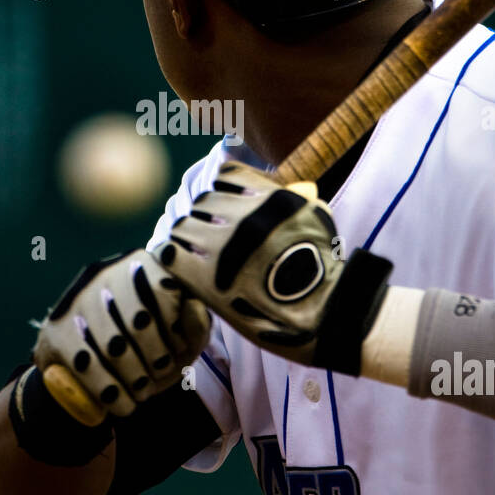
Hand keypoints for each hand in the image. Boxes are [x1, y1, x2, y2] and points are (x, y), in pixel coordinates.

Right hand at [34, 250, 210, 423]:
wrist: (92, 366)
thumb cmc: (149, 348)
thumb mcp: (181, 339)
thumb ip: (197, 325)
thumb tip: (194, 308)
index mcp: (143, 265)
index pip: (165, 290)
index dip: (175, 329)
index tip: (177, 351)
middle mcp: (107, 272)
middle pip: (139, 320)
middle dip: (155, 358)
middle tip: (158, 377)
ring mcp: (78, 299)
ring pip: (113, 345)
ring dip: (134, 378)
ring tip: (141, 392)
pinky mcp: (56, 330)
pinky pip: (85, 364)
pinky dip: (108, 390)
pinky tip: (119, 402)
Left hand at [151, 161, 391, 374]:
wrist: (322, 318)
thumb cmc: (323, 270)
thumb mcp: (319, 223)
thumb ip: (302, 200)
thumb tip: (302, 185)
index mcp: (273, 200)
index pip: (225, 176)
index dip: (223, 192)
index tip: (226, 209)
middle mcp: (247, 219)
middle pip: (202, 202)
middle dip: (206, 217)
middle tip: (211, 238)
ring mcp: (225, 249)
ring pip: (183, 226)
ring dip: (188, 238)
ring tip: (198, 254)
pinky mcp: (207, 279)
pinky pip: (171, 254)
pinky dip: (173, 257)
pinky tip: (182, 266)